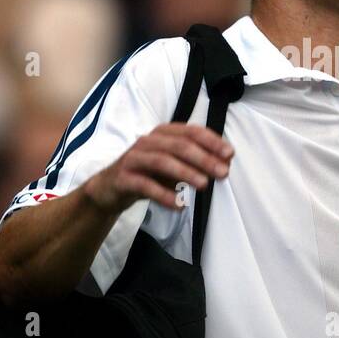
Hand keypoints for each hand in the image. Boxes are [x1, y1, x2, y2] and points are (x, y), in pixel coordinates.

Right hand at [84, 122, 234, 214]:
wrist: (109, 189)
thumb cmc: (147, 174)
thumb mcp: (173, 166)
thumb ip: (195, 162)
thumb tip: (225, 163)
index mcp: (163, 134)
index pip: (190, 132)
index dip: (211, 141)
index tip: (229, 154)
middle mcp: (148, 141)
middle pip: (179, 146)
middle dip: (203, 158)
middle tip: (222, 173)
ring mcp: (134, 158)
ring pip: (162, 161)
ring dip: (185, 173)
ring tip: (203, 185)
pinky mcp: (123, 177)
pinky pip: (145, 185)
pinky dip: (164, 195)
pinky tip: (179, 205)